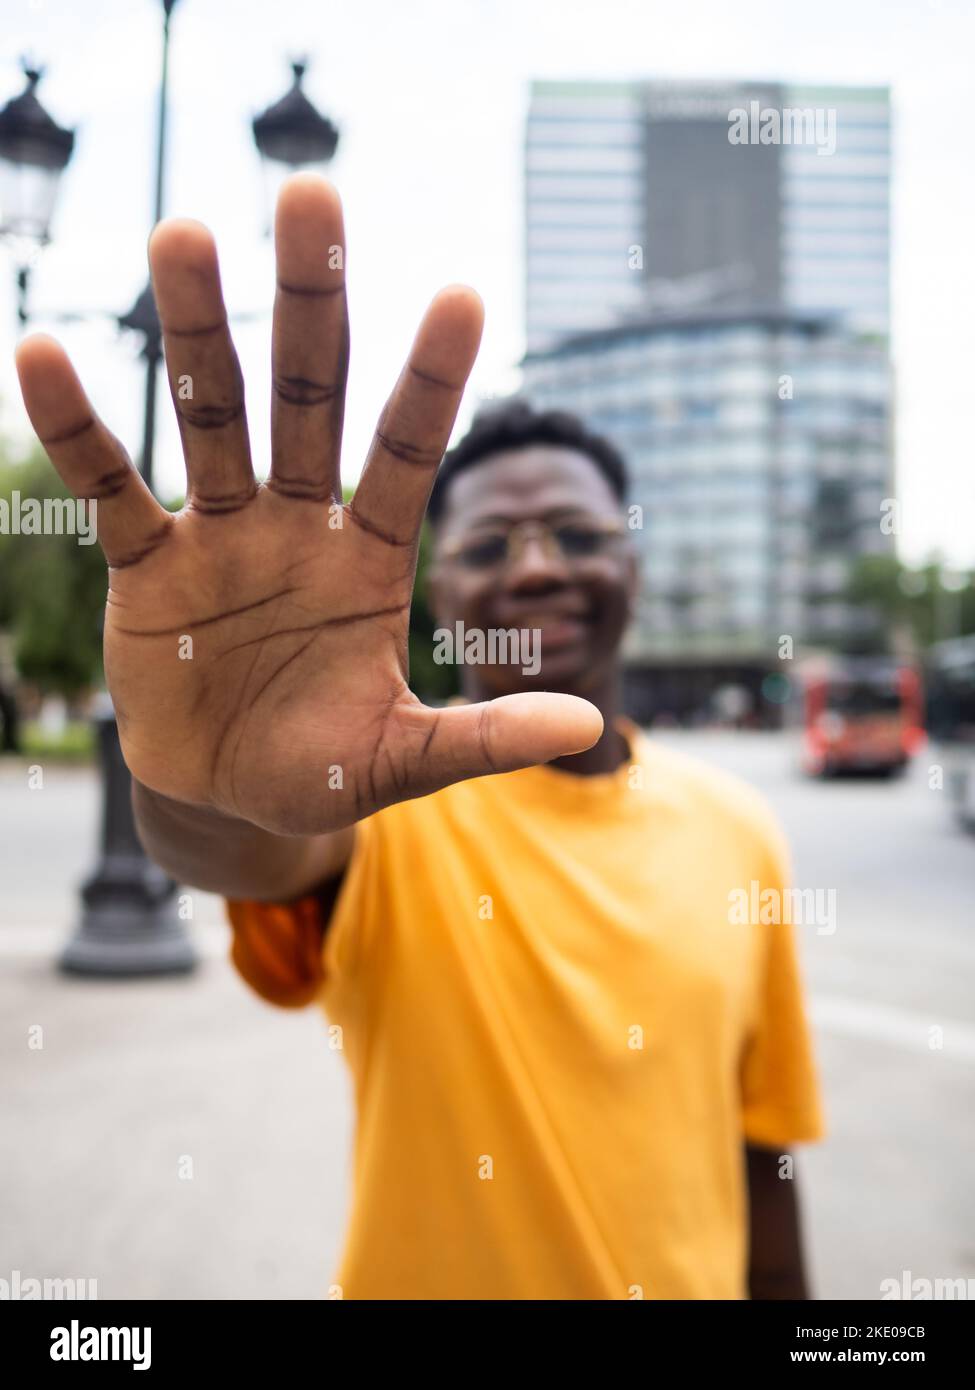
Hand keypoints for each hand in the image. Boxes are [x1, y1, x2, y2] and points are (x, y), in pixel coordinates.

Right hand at [15, 176, 600, 835]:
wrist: (230, 798)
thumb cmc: (324, 769)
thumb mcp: (406, 758)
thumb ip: (484, 737)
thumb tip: (590, 727)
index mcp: (371, 559)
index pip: (406, 453)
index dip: (430, 381)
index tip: (463, 294)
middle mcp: (299, 525)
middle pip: (309, 398)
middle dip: (312, 304)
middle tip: (313, 194)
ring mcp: (221, 536)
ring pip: (212, 418)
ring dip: (197, 331)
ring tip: (182, 233)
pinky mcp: (145, 566)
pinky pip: (111, 490)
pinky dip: (79, 432)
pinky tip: (42, 354)